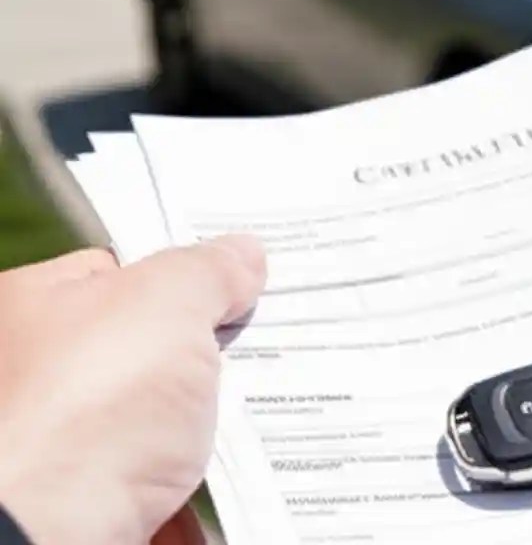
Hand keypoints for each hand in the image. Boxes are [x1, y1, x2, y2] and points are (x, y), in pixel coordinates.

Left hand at [0, 237, 264, 543]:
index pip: (118, 271)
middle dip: (207, 354)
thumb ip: (207, 270)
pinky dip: (204, 486)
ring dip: (211, 425)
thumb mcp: (166, 304)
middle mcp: (37, 376)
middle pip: (147, 348)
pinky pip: (170, 485)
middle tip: (257, 347)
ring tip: (250, 415)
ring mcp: (64, 446)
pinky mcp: (96, 503)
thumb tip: (240, 257)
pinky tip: (232, 475)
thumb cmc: (85, 412)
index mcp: (32, 309)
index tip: (241, 277)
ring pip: (163, 422)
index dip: (183, 272)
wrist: (56, 535)